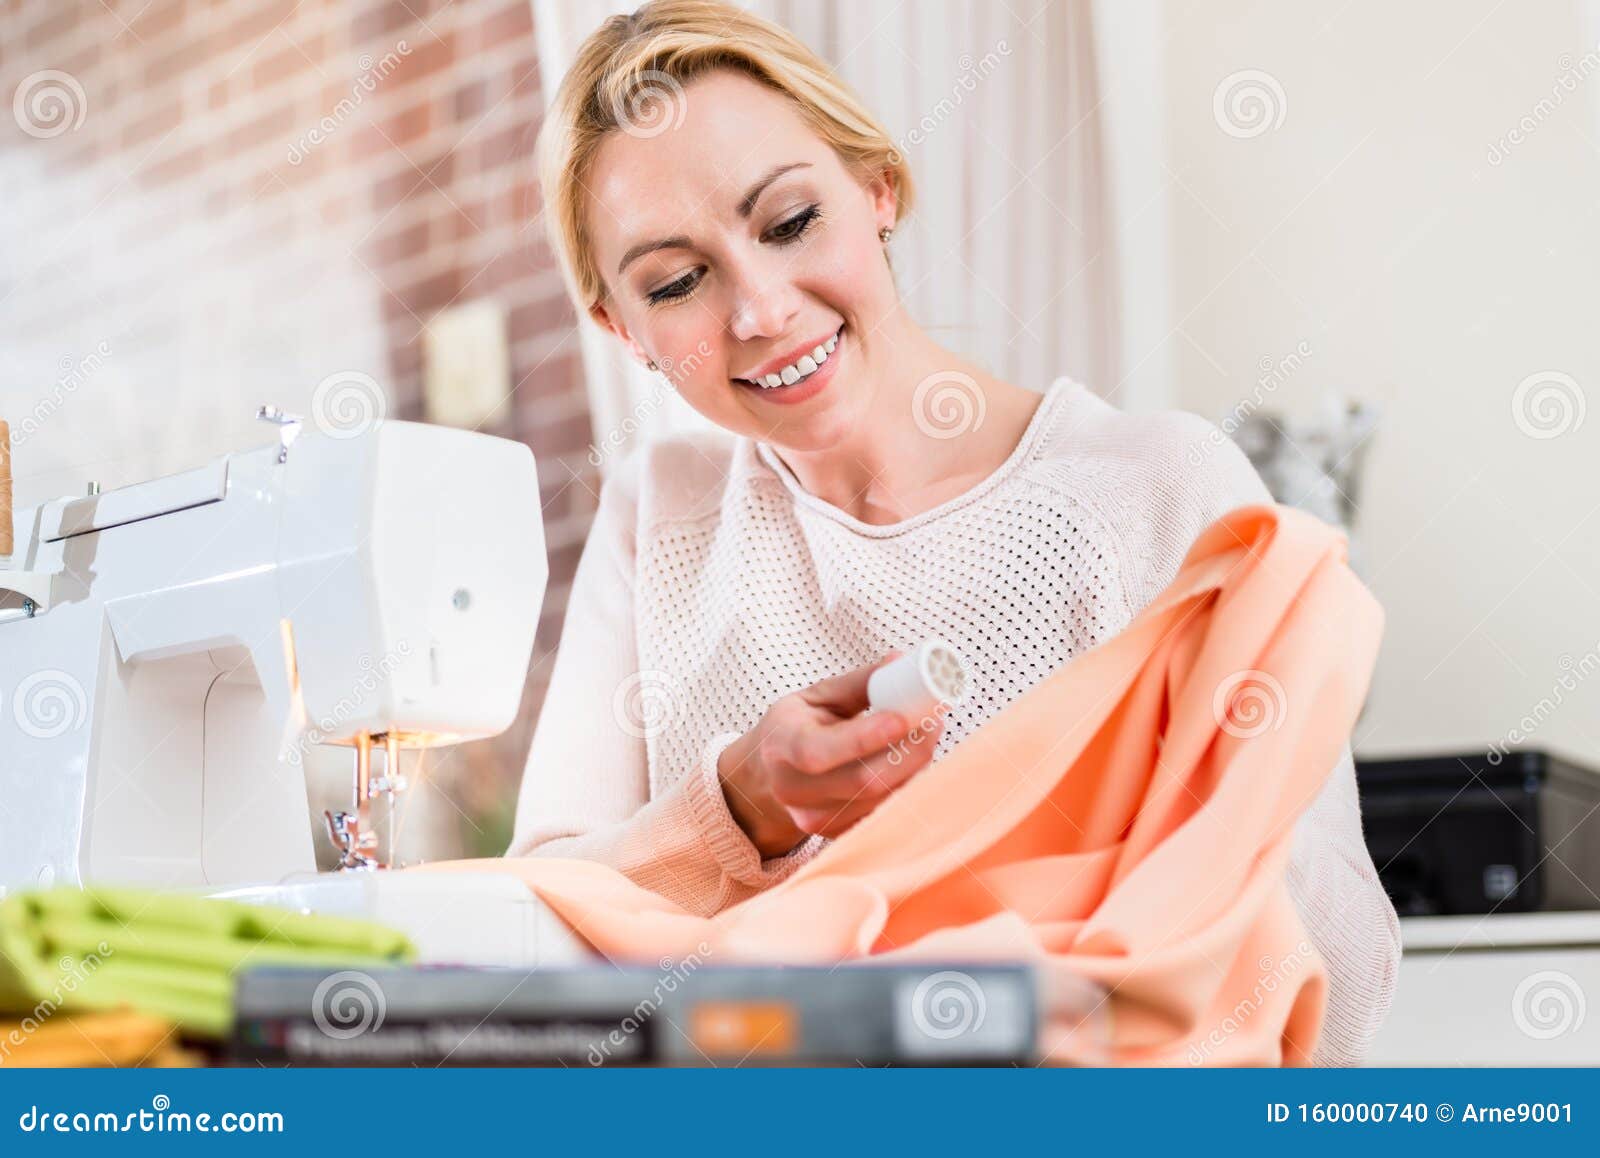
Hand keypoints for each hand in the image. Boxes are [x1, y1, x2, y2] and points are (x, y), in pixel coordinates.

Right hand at [717, 652, 947, 857]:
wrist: (768, 777)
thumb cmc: (794, 728)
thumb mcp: (815, 698)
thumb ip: (859, 682)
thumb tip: (900, 661)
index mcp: (782, 747)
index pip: (820, 752)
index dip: (865, 738)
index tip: (903, 718)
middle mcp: (794, 791)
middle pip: (862, 782)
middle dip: (908, 752)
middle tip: (933, 722)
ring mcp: (814, 819)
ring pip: (880, 799)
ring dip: (914, 768)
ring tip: (925, 737)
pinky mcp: (836, 834)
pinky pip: (882, 813)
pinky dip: (905, 786)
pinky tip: (910, 763)